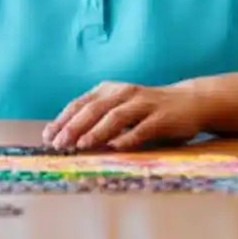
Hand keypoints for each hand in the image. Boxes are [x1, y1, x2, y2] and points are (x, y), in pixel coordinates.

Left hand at [43, 81, 205, 150]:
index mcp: (108, 90)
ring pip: (115, 117)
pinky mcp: (161, 118)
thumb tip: (66, 136)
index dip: (62, 120)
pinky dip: (127, 138)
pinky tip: (114, 148)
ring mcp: (143, 104)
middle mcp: (123, 93)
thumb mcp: (118, 107)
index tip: (47, 136)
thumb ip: (96, 117)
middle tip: (58, 143)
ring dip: (96, 131)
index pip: (79, 104)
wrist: (190, 101)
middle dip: (73, 127)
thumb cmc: (146, 109)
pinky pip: (142, 129)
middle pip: (93, 109)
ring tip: (81, 145)